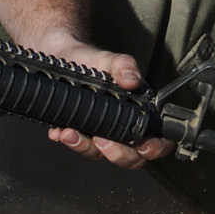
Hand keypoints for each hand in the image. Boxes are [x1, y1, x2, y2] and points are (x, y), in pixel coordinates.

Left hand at [21, 34, 171, 169]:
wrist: (64, 57)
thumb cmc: (91, 60)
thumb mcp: (110, 59)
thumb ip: (124, 66)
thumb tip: (132, 80)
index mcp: (138, 111)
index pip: (155, 139)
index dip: (154, 147)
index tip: (143, 146)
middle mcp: (122, 125)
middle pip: (130, 156)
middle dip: (117, 153)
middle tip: (101, 140)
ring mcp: (101, 132)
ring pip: (101, 154)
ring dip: (85, 147)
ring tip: (71, 133)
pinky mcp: (81, 133)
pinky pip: (79, 146)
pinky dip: (70, 141)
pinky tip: (59, 131)